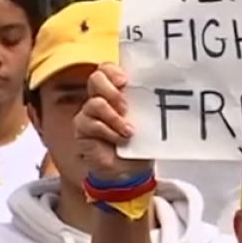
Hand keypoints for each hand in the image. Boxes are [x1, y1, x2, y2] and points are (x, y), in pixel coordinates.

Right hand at [74, 63, 151, 181]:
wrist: (130, 172)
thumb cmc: (139, 144)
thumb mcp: (148, 121)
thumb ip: (146, 105)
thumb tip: (159, 91)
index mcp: (116, 92)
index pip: (107, 70)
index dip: (113, 71)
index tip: (125, 81)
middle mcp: (100, 99)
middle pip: (96, 78)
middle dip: (112, 91)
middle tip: (126, 107)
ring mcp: (89, 113)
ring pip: (95, 103)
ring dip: (115, 118)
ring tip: (129, 132)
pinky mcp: (82, 129)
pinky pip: (91, 123)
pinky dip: (109, 132)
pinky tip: (120, 141)